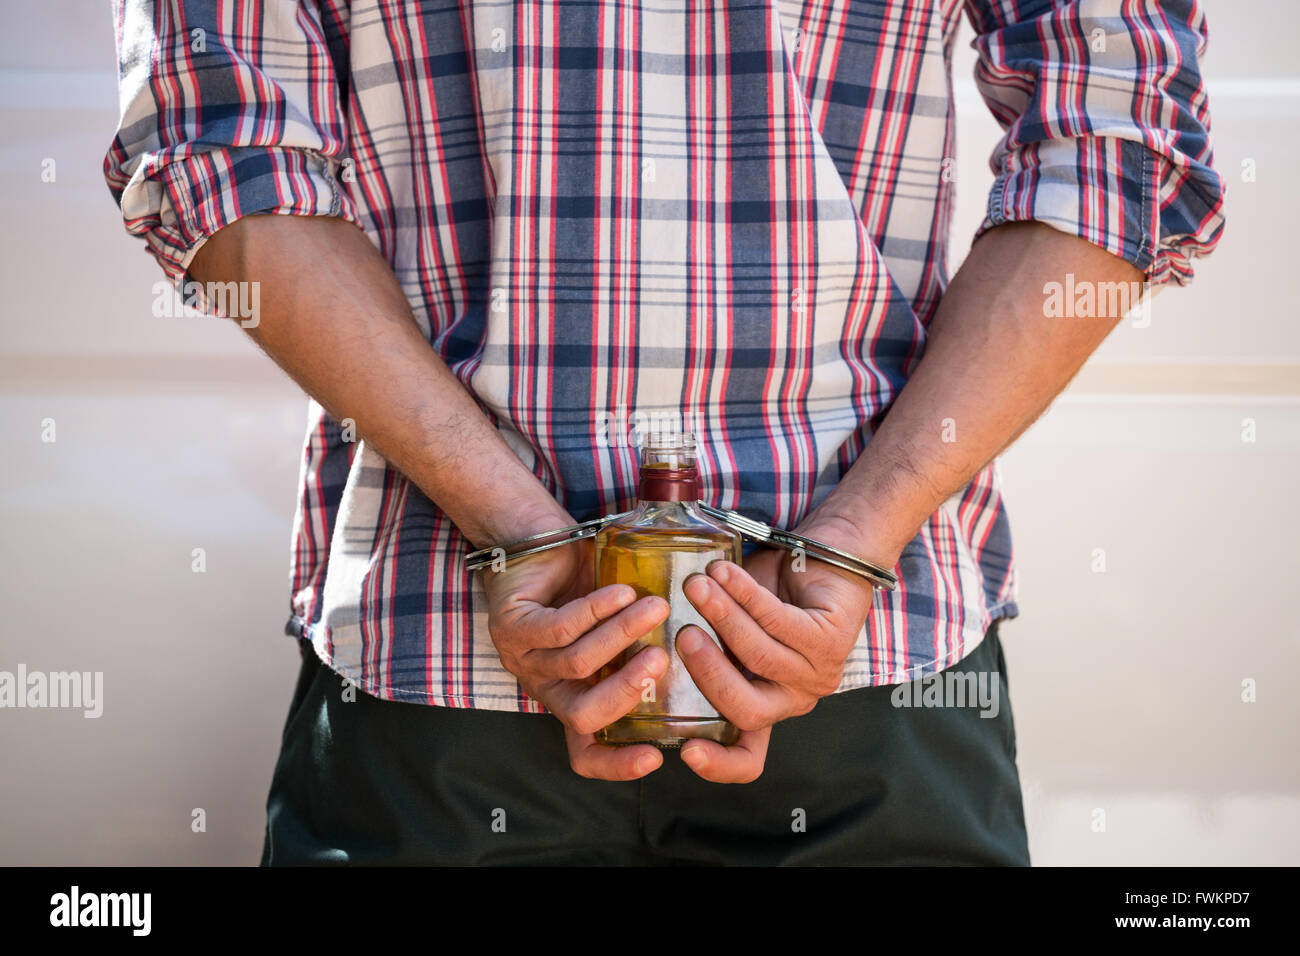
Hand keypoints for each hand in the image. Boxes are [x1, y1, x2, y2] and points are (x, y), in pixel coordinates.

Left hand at [482, 537, 671, 780]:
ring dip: (622, 635)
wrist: (531, 537)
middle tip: (662, 660)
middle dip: (626, 691)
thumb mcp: (618, 622)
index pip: (585, 752)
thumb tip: (704, 650)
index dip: (617, 765)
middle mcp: (546, 686)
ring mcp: (524, 659)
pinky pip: (559, 628)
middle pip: (583, 717)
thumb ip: (644, 643)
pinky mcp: (512, 627)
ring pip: (578, 663)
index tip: (658, 757)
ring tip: (656, 608)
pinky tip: (622, 592)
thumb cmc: (582, 580)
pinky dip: (596, 610)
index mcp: (571, 696)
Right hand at [675, 523, 878, 781]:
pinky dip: (745, 594)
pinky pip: (778, 620)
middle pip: (746, 709)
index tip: (685, 752)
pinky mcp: (831, 641)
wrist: (829, 554)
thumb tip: (652, 637)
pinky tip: (723, 572)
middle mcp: (793, 699)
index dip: (719, 765)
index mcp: (766, 705)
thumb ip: (707, 641)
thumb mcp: (732, 627)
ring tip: (696, 586)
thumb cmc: (774, 593)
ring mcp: (816, 673)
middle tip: (682, 635)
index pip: (748, 758)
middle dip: (708, 672)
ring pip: (759, 656)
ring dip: (722, 616)